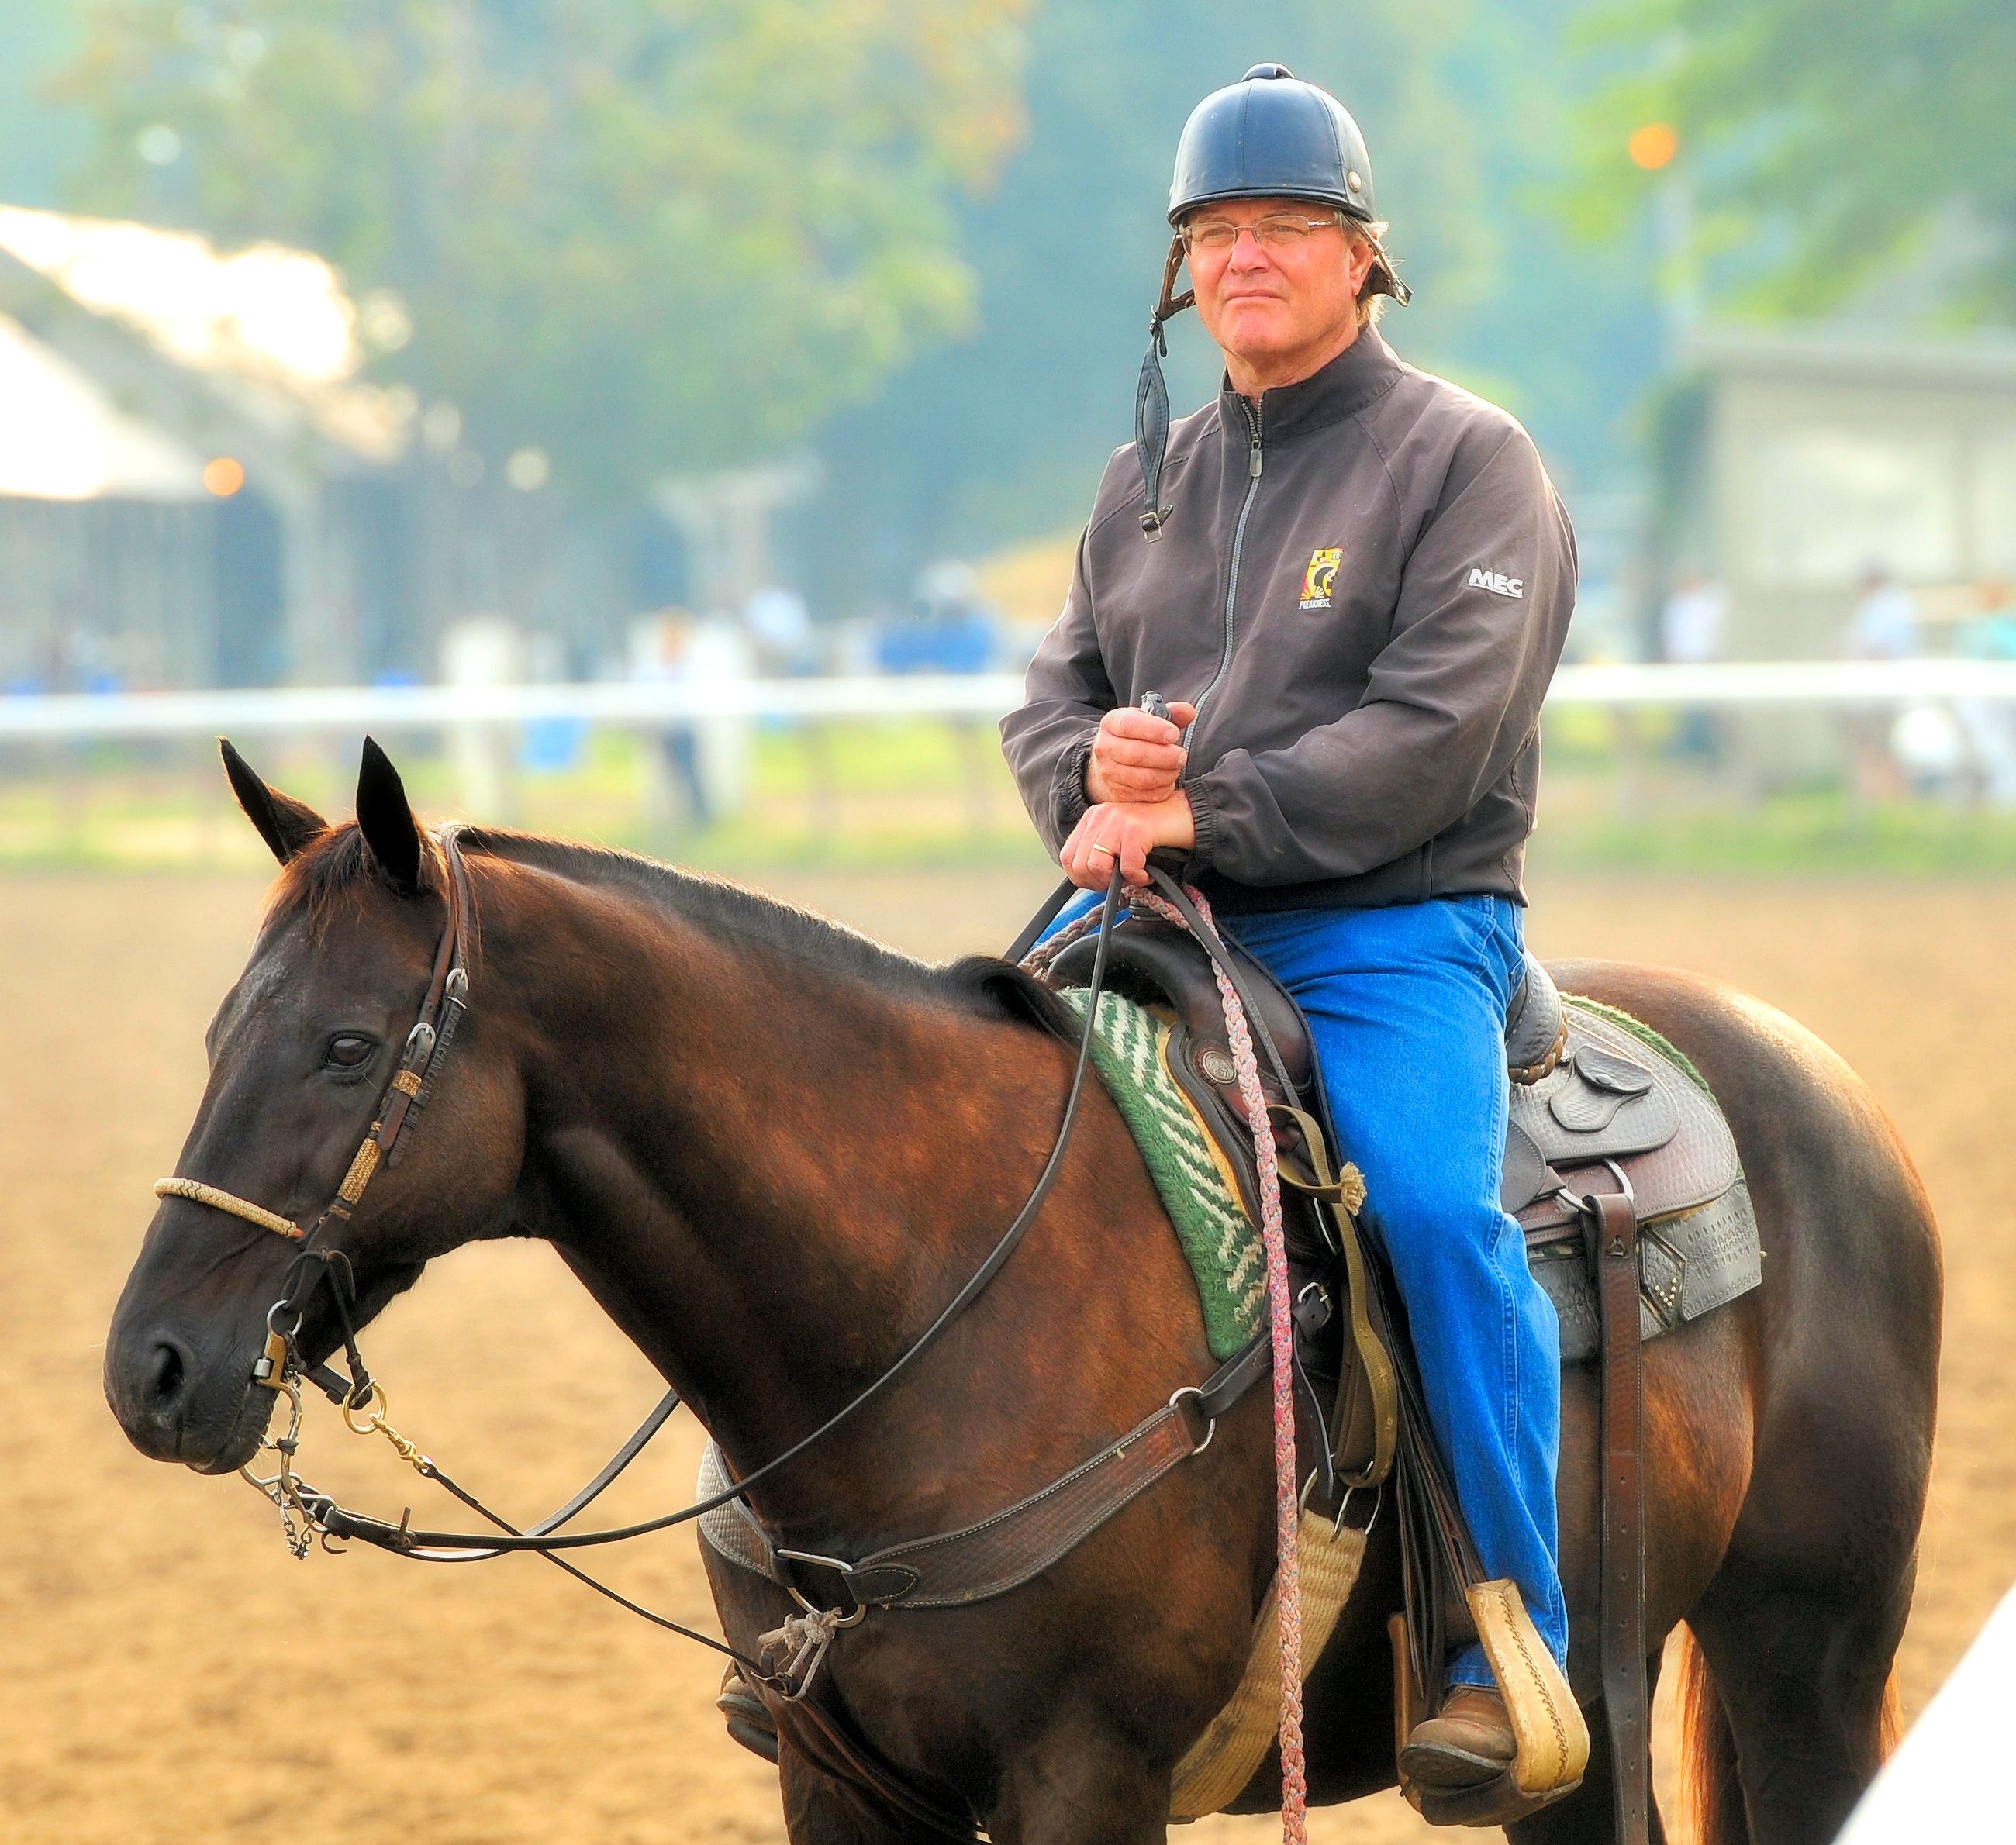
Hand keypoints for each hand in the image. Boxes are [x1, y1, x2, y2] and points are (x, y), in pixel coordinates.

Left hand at [1061, 794, 1196, 890]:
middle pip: (1079, 864)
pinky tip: (1146, 875)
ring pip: (1097, 866)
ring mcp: (1116, 821)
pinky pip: (1126, 867)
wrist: (1185, 813)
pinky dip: (1137, 878)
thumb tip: (1086, 880)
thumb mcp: (1117, 836)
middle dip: (1098, 883)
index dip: (1081, 878)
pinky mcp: (1135, 829)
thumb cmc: (1153, 831)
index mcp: (1091, 818)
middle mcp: (1100, 816)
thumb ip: (1099, 851)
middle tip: (1118, 883)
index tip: (1100, 883)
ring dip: (1114, 882)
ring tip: (1132, 877)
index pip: (1067, 856)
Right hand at [1085, 700, 1196, 804]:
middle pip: (1137, 754)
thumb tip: (1188, 711)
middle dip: (1165, 756)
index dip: (1154, 730)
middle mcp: (1105, 747)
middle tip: (1181, 755)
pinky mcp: (1118, 793)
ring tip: (1176, 767)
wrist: (1112, 763)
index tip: (1174, 734)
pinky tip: (1168, 779)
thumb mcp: (1150, 720)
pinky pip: (1146, 795)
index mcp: (1112, 723)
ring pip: (1143, 778)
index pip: (1129, 725)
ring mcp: (1109, 773)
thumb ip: (1171, 713)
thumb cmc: (1137, 737)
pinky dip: (1162, 788)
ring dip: (1166, 774)